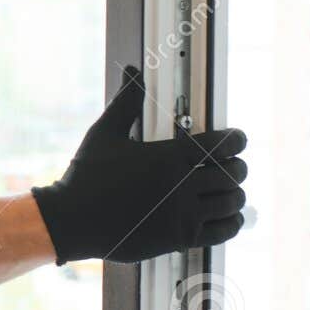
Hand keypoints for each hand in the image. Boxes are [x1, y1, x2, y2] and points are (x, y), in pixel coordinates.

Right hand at [31, 65, 248, 264]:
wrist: (71, 220)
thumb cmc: (84, 177)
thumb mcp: (104, 133)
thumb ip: (126, 102)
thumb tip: (133, 71)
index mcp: (167, 156)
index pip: (222, 145)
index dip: (238, 140)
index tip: (238, 140)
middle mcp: (180, 185)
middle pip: (233, 173)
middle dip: (238, 167)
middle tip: (234, 166)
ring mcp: (182, 214)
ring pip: (231, 202)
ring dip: (235, 195)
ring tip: (231, 192)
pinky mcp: (179, 238)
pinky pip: (222, 231)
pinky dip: (231, 223)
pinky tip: (228, 217)